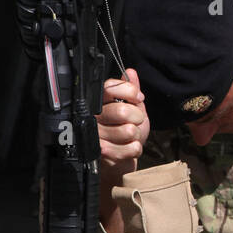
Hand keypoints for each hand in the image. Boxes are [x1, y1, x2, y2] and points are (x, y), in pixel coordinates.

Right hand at [97, 67, 148, 182]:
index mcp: (99, 101)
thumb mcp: (133, 107)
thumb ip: (131, 90)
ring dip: (136, 136)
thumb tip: (130, 72)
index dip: (130, 91)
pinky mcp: (101, 152)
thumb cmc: (126, 132)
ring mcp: (95, 135)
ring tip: (129, 137)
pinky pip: (130, 147)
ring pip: (127, 130)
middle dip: (137, 118)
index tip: (138, 98)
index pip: (110, 87)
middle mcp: (93, 116)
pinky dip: (135, 149)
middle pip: (122, 111)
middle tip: (135, 122)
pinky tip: (127, 148)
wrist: (120, 159)